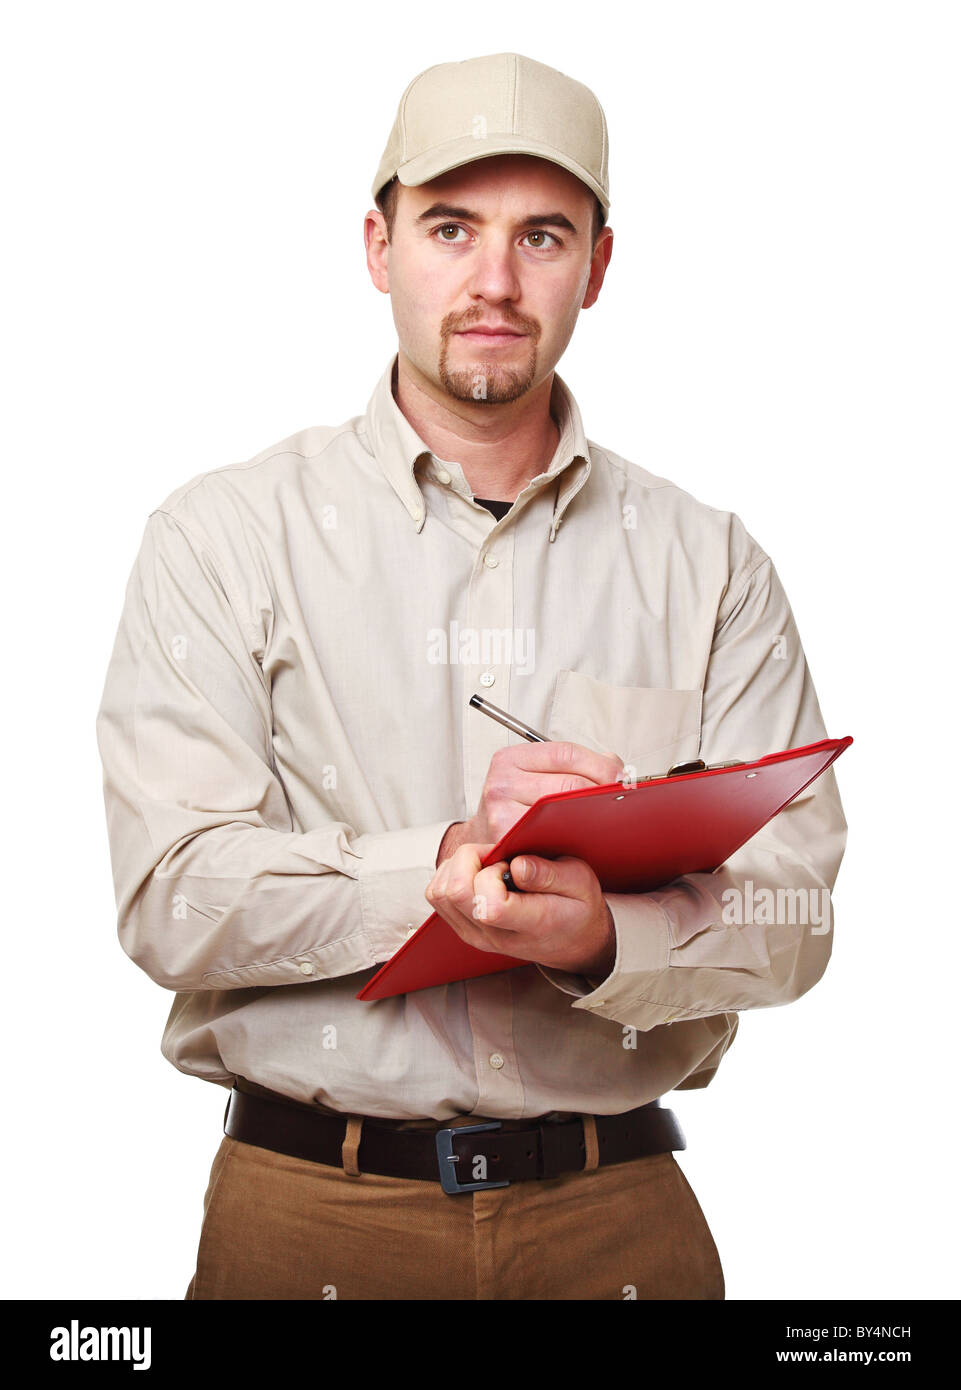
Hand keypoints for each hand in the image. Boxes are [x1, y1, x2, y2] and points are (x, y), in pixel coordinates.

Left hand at [426, 844, 616, 977]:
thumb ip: (550, 873)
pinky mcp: (464, 930)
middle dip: (469, 859)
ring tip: (488, 865)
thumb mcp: (581, 881)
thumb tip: (516, 866)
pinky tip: (478, 874)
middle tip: (497, 858)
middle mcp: (496, 936)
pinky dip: (450, 877)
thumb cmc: (577, 907)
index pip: (489, 906)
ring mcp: (477, 936)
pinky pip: (438, 898)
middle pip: (454, 894)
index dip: (491, 873)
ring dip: (457, 867)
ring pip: (439, 894)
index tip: (511, 862)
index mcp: (531, 924)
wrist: (574, 942)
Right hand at [436, 740, 623, 864]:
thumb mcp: (537, 777)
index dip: (601, 766)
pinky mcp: (507, 839)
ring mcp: (501, 812)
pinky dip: (575, 836)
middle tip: (623, 801)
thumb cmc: (515, 809)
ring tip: (609, 818)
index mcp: (510, 758)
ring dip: (593, 814)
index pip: (567, 754)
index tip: (623, 778)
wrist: (483, 842)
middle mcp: (501, 782)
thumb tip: (614, 765)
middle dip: (603, 792)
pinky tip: (587, 836)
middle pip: (569, 783)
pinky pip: (552, 835)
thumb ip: (574, 766)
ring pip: (563, 809)